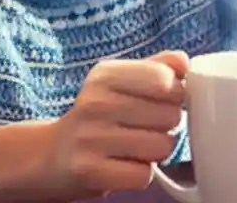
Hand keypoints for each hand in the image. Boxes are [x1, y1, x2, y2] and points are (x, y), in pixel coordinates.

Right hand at [44, 51, 188, 198]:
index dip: (174, 94)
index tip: (160, 100)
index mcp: (105, 75)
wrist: (52, 154)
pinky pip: (144, 175)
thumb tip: (184, 62)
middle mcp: (96, 102)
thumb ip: (156, 66)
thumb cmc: (98, 115)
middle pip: (170, 115)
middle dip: (166, 125)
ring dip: (156, 152)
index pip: (165, 79)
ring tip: (135, 147)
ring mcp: (91, 137)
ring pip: (162, 146)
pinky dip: (140, 175)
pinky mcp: (89, 171)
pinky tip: (123, 165)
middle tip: (143, 127)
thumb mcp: (120, 81)